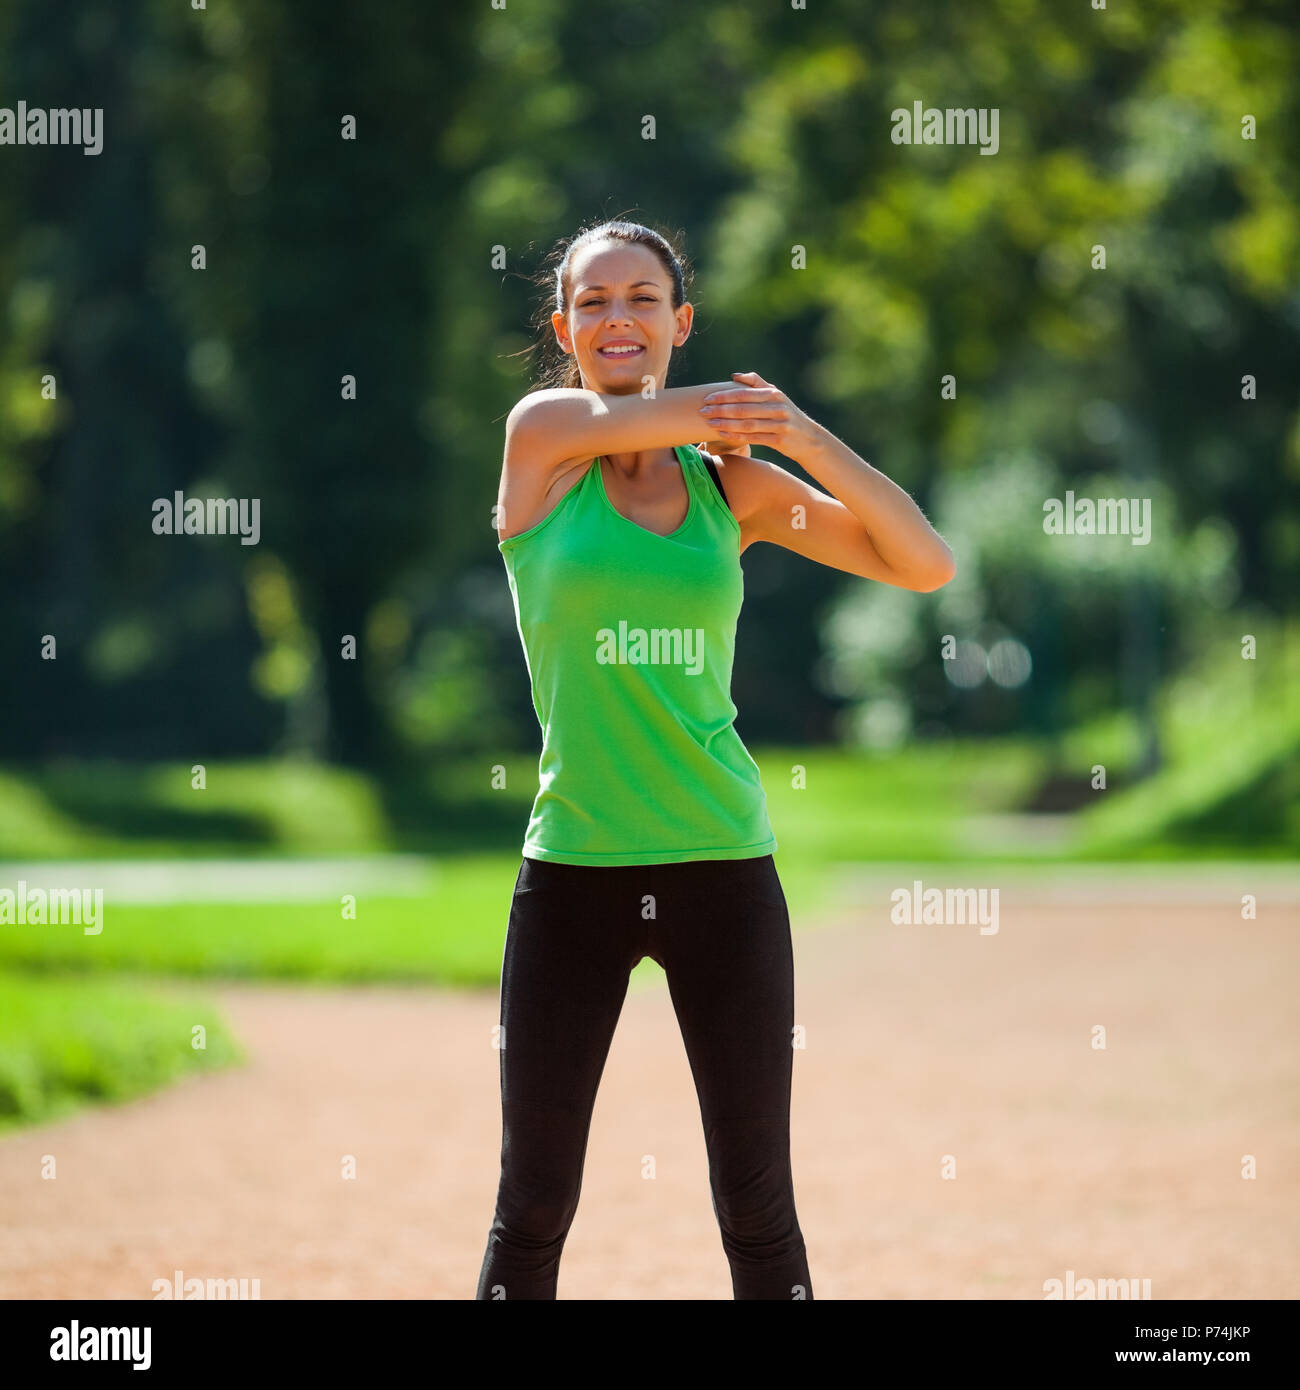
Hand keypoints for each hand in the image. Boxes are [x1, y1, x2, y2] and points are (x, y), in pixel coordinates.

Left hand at [698, 371, 817, 455]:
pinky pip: (754, 438)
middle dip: (721, 410)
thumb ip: (757, 383)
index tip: (707, 398)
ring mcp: (780, 424)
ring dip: (726, 424)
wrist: (809, 439)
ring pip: (747, 424)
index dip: (724, 395)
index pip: (744, 393)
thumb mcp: (776, 396)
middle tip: (702, 411)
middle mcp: (777, 407)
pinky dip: (737, 436)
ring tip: (709, 423)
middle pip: (743, 409)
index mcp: (773, 394)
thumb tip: (734, 375)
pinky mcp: (779, 440)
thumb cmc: (786, 415)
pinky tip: (723, 435)